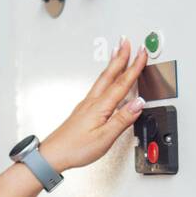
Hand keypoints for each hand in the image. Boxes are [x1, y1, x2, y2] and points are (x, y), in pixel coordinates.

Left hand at [40, 37, 148, 172]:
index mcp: (100, 107)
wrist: (53, 154)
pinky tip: (107, 80)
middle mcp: (92, 102)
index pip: (122, 83)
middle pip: (110, 75)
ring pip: (103, 79)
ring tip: (117, 53)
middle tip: (127, 41)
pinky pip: (98, 88)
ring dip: (112, 65)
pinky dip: (106, 78)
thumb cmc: (75, 148)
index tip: (142, 53)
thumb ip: (122, 119)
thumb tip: (139, 103)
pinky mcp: (83, 110)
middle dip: (120, 57)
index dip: (134, 67)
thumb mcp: (105, 137)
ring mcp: (86, 105)